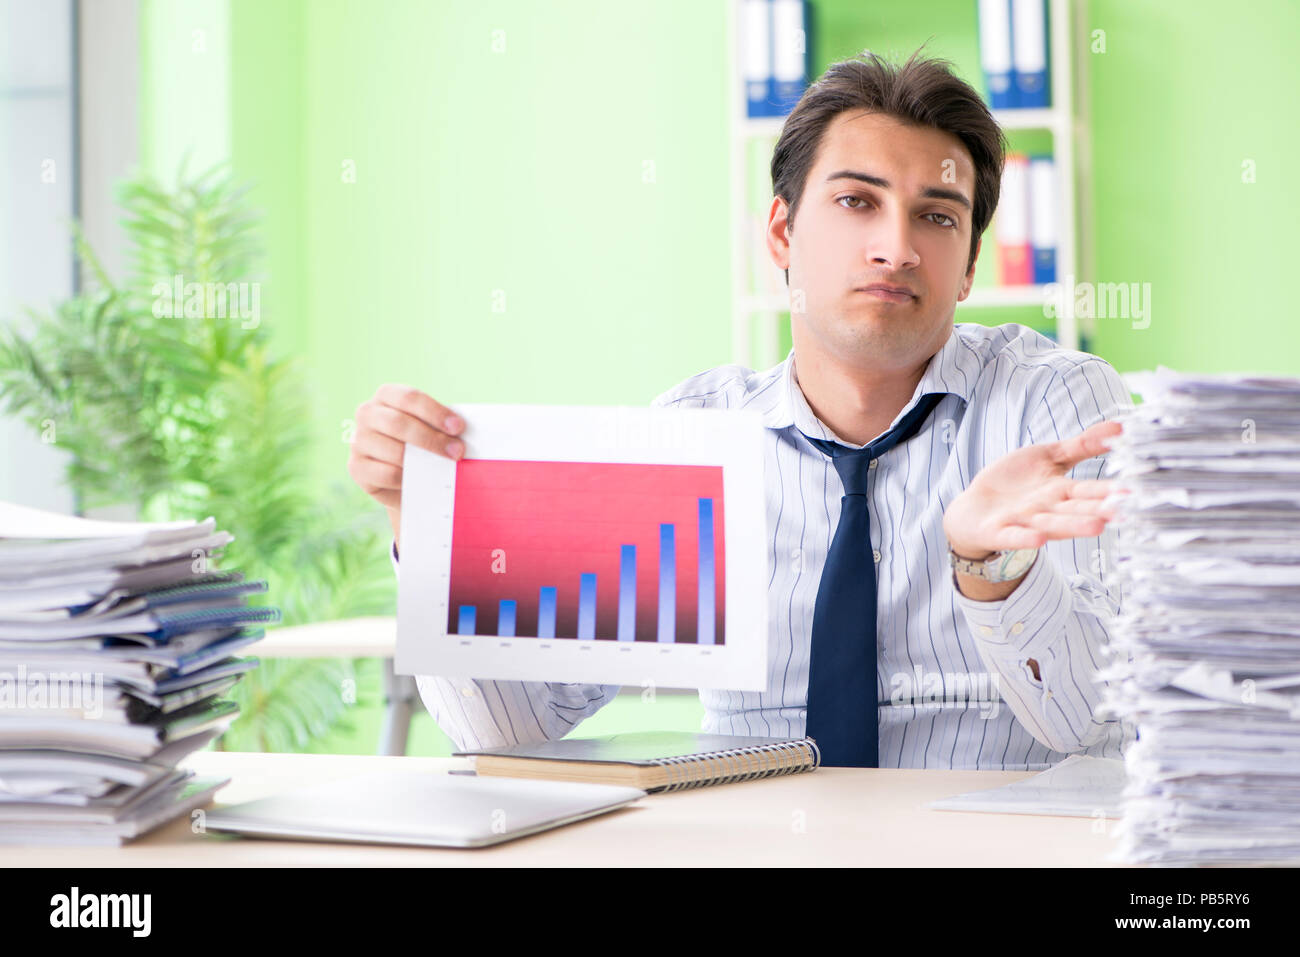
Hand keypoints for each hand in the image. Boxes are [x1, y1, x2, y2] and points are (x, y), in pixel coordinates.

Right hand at [347, 384, 467, 549]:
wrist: (405, 479)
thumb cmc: (422, 445)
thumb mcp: (430, 428)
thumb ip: (441, 425)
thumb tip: (462, 432)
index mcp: (386, 395)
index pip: (410, 398)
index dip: (435, 412)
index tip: (459, 427)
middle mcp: (367, 413)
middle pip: (399, 423)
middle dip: (432, 439)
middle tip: (457, 452)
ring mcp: (358, 440)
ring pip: (394, 451)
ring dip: (424, 461)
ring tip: (445, 468)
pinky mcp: (356, 467)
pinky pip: (386, 473)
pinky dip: (408, 478)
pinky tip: (421, 479)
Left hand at [942, 420, 1126, 559]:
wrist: (974, 507)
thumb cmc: (1015, 482)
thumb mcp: (1048, 457)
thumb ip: (1080, 446)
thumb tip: (1119, 426)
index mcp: (1061, 491)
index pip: (1090, 490)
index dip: (1110, 491)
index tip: (1135, 491)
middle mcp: (1047, 509)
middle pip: (1076, 510)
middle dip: (1098, 511)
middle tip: (1125, 511)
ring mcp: (1023, 521)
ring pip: (1051, 524)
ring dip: (1072, 526)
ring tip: (1096, 527)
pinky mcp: (997, 530)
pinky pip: (1012, 535)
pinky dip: (1024, 538)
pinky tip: (1038, 539)